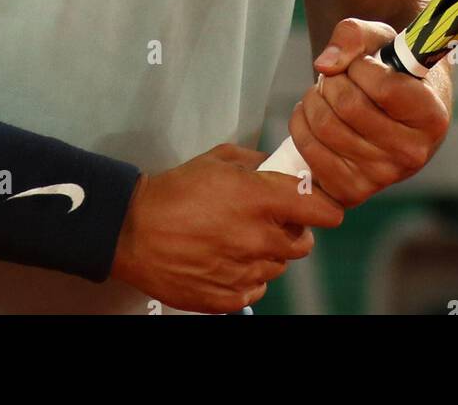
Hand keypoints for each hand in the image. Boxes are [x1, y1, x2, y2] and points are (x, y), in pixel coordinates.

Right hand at [111, 143, 342, 313]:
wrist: (133, 231)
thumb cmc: (173, 192)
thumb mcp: (218, 159)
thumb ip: (256, 162)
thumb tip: (279, 168)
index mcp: (259, 200)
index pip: (320, 211)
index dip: (325, 208)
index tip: (322, 208)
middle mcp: (257, 239)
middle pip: (304, 244)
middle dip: (294, 231)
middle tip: (272, 221)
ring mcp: (244, 272)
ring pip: (279, 267)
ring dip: (269, 254)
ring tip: (240, 240)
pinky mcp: (227, 298)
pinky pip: (257, 290)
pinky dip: (248, 277)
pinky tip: (228, 260)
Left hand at [285, 17, 450, 207]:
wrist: (392, 108)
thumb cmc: (392, 68)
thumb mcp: (383, 38)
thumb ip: (355, 35)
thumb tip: (325, 64)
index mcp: (432, 116)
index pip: (384, 88)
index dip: (361, 66)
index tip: (362, 63)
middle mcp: (413, 153)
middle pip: (348, 107)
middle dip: (333, 79)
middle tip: (338, 75)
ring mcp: (383, 177)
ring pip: (325, 126)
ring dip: (313, 98)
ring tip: (325, 91)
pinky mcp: (352, 191)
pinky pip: (310, 152)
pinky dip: (301, 123)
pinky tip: (314, 112)